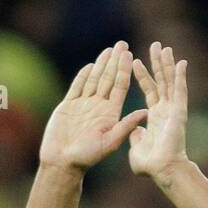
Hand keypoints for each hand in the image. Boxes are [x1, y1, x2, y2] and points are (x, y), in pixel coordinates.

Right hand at [39, 41, 146, 171]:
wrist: (62, 163)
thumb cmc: (86, 157)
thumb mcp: (110, 142)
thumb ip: (126, 126)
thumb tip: (146, 112)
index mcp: (110, 114)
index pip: (120, 87)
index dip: (124, 70)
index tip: (130, 55)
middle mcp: (98, 107)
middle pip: (109, 79)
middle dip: (115, 62)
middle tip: (122, 44)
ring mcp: (83, 106)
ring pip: (94, 80)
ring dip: (102, 65)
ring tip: (109, 49)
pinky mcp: (68, 106)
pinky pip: (77, 87)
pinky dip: (83, 76)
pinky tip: (91, 65)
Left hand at [128, 41, 189, 181]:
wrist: (162, 170)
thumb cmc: (150, 165)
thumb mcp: (136, 148)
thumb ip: (135, 136)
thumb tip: (136, 128)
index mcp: (154, 116)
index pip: (148, 90)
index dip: (142, 75)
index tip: (135, 61)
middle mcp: (165, 110)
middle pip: (160, 81)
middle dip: (157, 63)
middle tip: (154, 46)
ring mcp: (173, 110)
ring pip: (170, 82)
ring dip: (167, 64)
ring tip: (164, 48)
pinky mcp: (179, 112)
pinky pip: (180, 91)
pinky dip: (181, 77)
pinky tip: (181, 62)